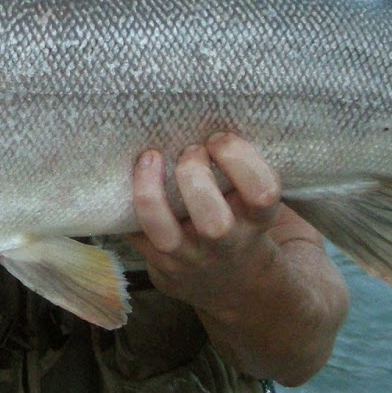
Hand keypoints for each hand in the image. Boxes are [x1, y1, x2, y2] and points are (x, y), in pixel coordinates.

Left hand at [126, 134, 284, 310]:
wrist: (234, 283)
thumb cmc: (243, 220)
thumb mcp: (257, 201)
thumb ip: (244, 170)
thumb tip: (208, 109)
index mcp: (258, 220)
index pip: (263, 192)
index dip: (240, 160)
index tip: (220, 137)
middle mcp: (226, 243)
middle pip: (214, 223)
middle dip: (194, 178)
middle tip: (190, 150)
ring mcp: (190, 257)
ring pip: (165, 233)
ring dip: (152, 192)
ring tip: (151, 158)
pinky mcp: (160, 262)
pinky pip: (135, 233)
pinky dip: (128, 201)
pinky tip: (130, 175)